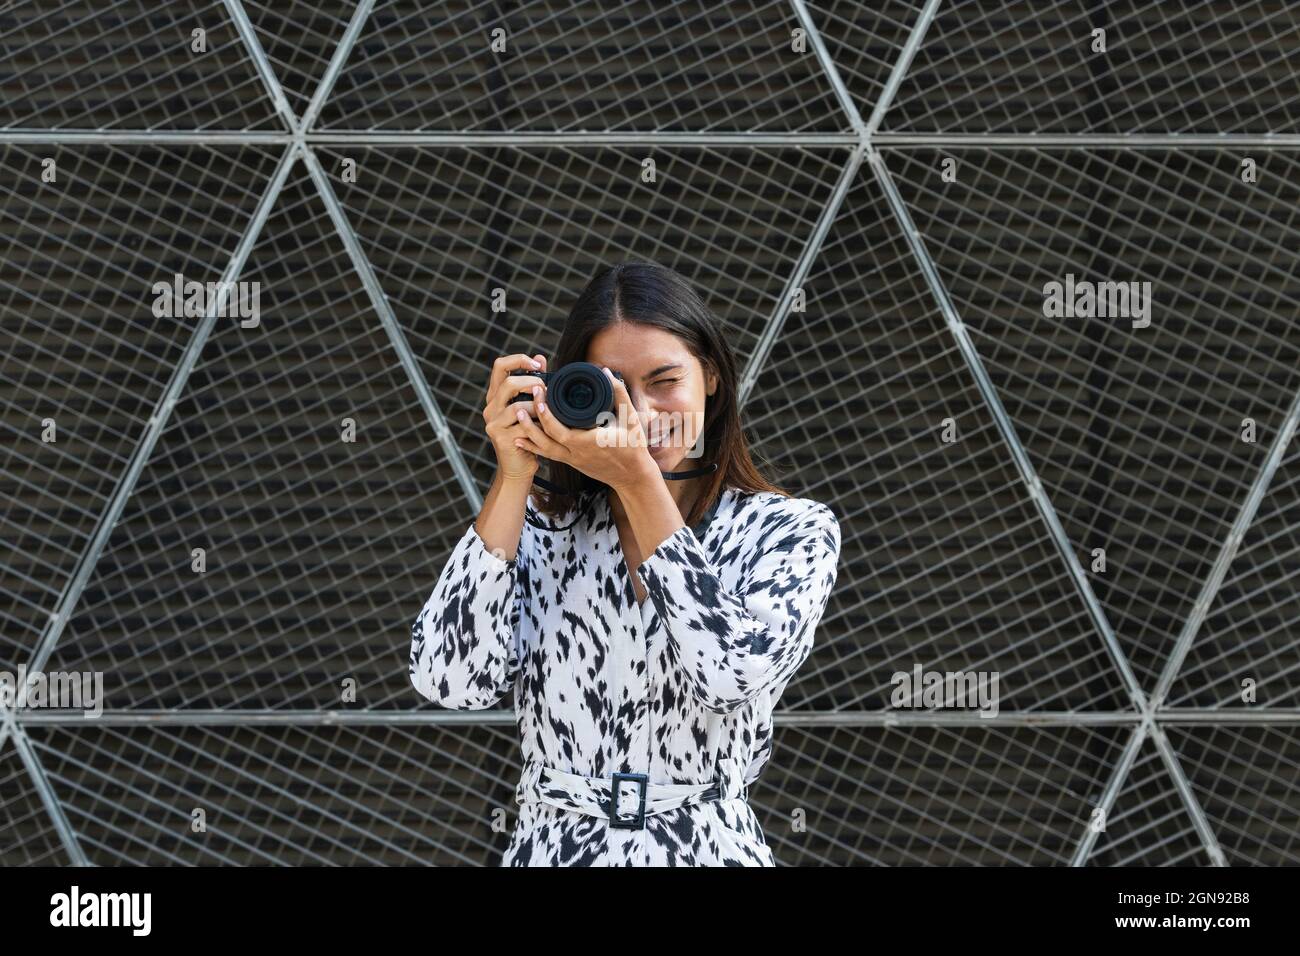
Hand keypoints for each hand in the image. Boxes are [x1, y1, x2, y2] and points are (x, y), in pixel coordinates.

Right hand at [482, 352, 547, 481]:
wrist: (517, 467)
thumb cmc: (527, 435)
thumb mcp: (530, 406)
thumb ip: (533, 382)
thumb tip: (540, 357)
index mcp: (496, 396)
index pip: (500, 366)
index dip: (519, 360)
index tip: (538, 364)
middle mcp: (490, 408)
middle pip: (508, 384)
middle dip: (533, 384)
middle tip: (547, 390)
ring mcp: (493, 424)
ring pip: (517, 406)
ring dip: (538, 406)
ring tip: (549, 411)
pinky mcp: (501, 438)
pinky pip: (523, 425)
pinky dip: (538, 424)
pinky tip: (546, 426)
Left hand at [512, 366, 658, 491]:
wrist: (633, 477)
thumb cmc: (633, 448)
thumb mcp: (631, 419)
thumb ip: (619, 394)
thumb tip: (605, 372)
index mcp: (588, 442)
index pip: (559, 430)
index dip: (546, 413)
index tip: (540, 394)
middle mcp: (576, 453)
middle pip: (545, 439)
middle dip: (532, 419)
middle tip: (526, 399)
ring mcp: (573, 460)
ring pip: (544, 449)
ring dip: (529, 434)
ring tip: (518, 416)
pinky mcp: (573, 463)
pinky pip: (549, 455)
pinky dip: (535, 446)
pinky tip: (523, 439)